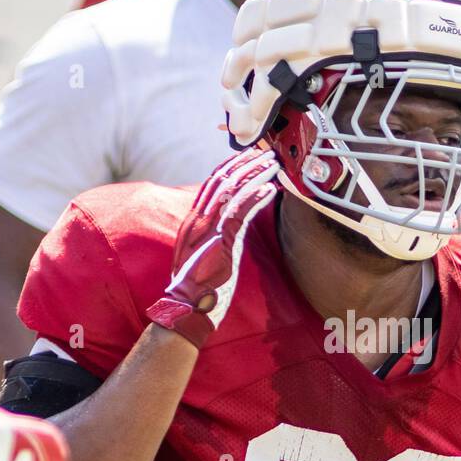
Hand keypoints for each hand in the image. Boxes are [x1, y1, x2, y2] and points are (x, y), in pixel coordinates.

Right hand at [145, 148, 279, 347]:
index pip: (211, 184)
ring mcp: (208, 229)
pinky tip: (271, 189)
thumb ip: (210, 238)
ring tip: (273, 165)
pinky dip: (257, 197)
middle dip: (245, 163)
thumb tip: (226, 230)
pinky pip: (241, 211)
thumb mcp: (200, 255)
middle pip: (222, 180)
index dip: (231, 167)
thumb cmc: (196, 287)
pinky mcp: (221, 240)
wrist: (187, 307)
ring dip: (255, 174)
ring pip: (233, 190)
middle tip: (265, 153)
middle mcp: (198, 220)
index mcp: (192, 222)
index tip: (248, 157)